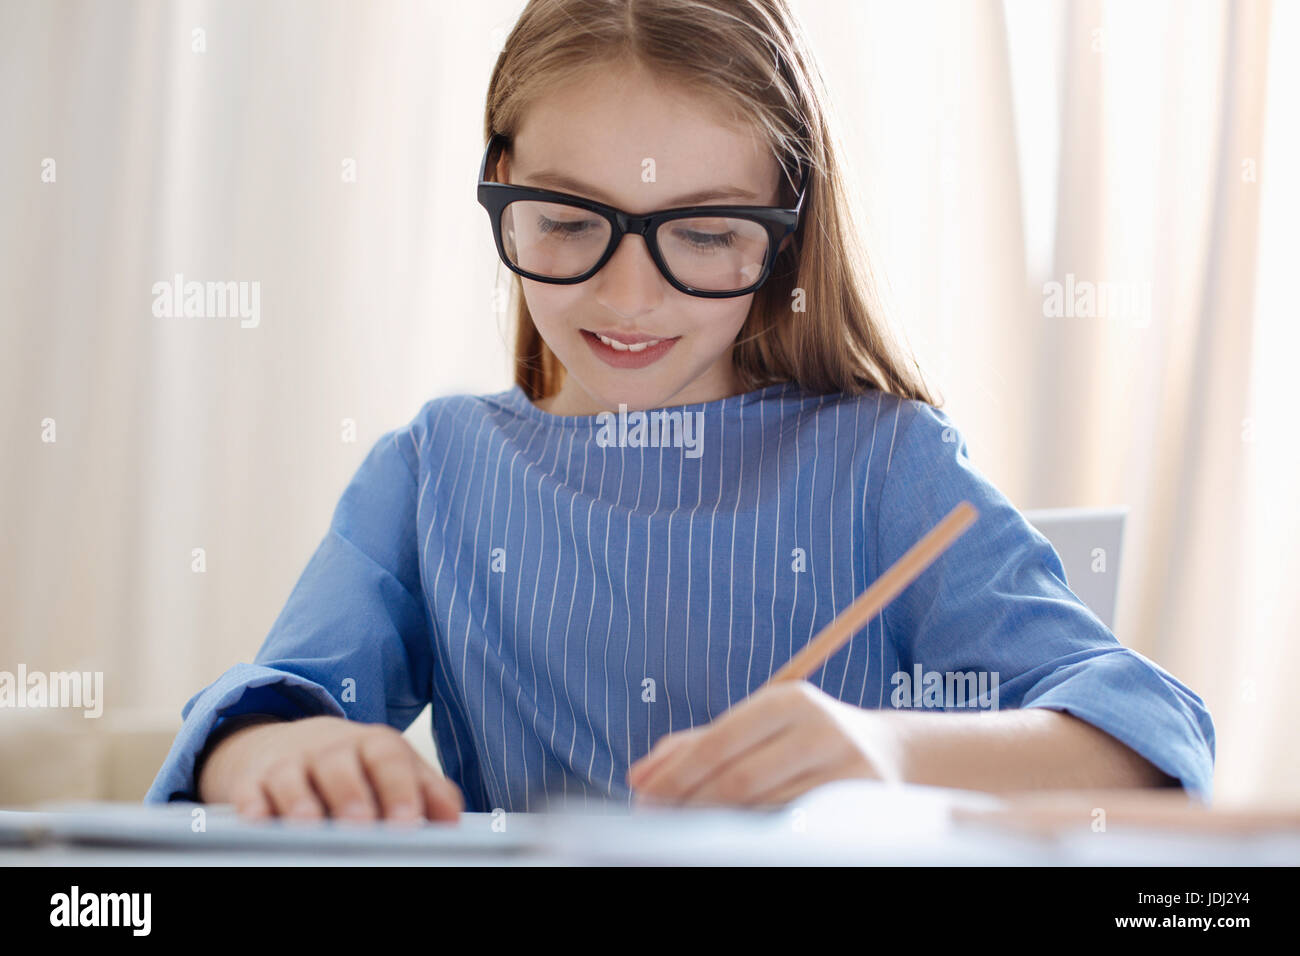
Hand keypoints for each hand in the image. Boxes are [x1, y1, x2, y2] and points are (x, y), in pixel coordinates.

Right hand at [197, 714, 462, 822]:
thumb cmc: (353, 767)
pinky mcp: (252, 783)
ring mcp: (288, 764)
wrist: (285, 745)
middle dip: (352, 796)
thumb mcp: (393, 769)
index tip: (408, 822)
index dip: (400, 788)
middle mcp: (330, 749)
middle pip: (340, 766)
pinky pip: (250, 794)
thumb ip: (427, 791)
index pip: (388, 759)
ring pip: (294, 779)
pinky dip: (253, 808)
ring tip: (312, 828)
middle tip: (362, 827)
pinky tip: (259, 822)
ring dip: (302, 804)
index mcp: (372, 744)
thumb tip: (452, 820)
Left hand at [626, 681, 904, 806]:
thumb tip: (639, 777)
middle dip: (690, 805)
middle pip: (738, 781)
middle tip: (659, 822)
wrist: (888, 755)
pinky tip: (736, 836)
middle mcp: (820, 728)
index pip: (719, 742)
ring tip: (689, 831)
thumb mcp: (758, 726)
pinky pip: (792, 826)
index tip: (644, 798)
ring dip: (718, 826)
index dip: (676, 776)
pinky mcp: (859, 805)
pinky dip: (756, 833)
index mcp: (788, 700)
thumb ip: (696, 745)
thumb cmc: (804, 740)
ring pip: (764, 810)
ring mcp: (845, 769)